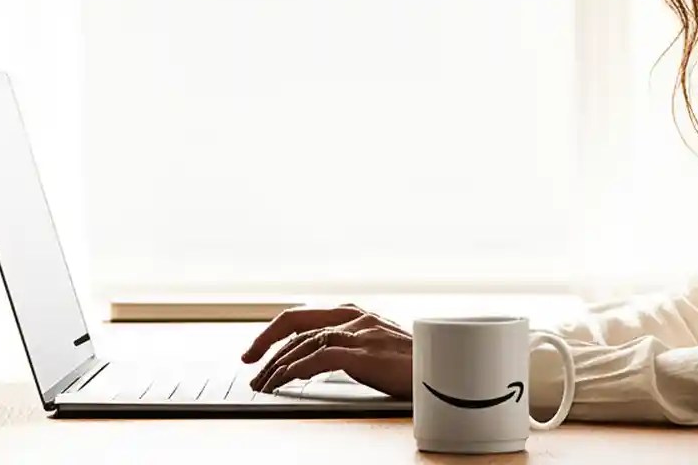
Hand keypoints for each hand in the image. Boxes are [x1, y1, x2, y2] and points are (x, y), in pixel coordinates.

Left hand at [240, 303, 412, 398]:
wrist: (448, 371)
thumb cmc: (416, 365)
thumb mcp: (379, 349)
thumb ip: (351, 347)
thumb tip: (315, 361)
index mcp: (356, 313)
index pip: (304, 316)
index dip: (274, 331)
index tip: (256, 350)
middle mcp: (355, 317)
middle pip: (296, 322)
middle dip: (266, 343)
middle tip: (249, 364)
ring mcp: (360, 333)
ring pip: (304, 342)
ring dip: (277, 364)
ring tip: (263, 383)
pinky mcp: (365, 353)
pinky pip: (320, 357)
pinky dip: (297, 368)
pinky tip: (285, 380)